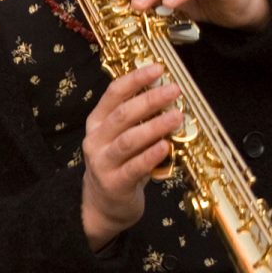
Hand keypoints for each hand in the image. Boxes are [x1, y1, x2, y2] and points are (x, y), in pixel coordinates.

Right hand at [80, 63, 181, 249]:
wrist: (103, 204)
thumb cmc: (120, 164)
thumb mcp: (122, 137)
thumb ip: (137, 119)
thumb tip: (166, 95)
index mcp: (97, 122)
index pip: (113, 94)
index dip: (135, 79)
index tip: (158, 68)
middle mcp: (96, 139)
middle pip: (121, 114)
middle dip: (149, 99)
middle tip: (174, 90)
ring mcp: (102, 162)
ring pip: (128, 140)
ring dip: (154, 126)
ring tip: (176, 116)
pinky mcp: (114, 183)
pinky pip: (134, 167)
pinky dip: (150, 155)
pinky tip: (165, 147)